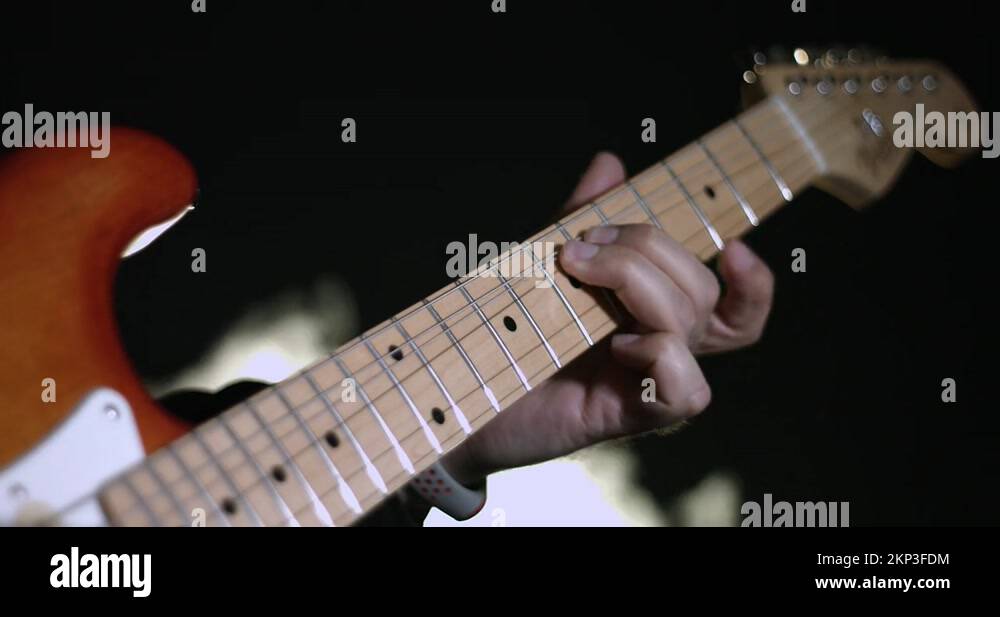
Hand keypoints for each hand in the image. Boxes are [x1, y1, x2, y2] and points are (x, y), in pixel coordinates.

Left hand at [442, 153, 773, 484]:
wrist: (458, 387)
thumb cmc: (507, 330)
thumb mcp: (547, 260)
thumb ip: (583, 216)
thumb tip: (611, 164)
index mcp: (652, 318)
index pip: (734, 308)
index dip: (754, 283)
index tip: (735, 245)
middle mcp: (659, 350)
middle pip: (702, 291)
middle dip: (646, 248)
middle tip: (580, 246)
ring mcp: (646, 384)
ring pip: (691, 324)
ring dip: (640, 283)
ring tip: (579, 275)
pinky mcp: (627, 416)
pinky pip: (686, 391)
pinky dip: (658, 354)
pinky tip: (614, 345)